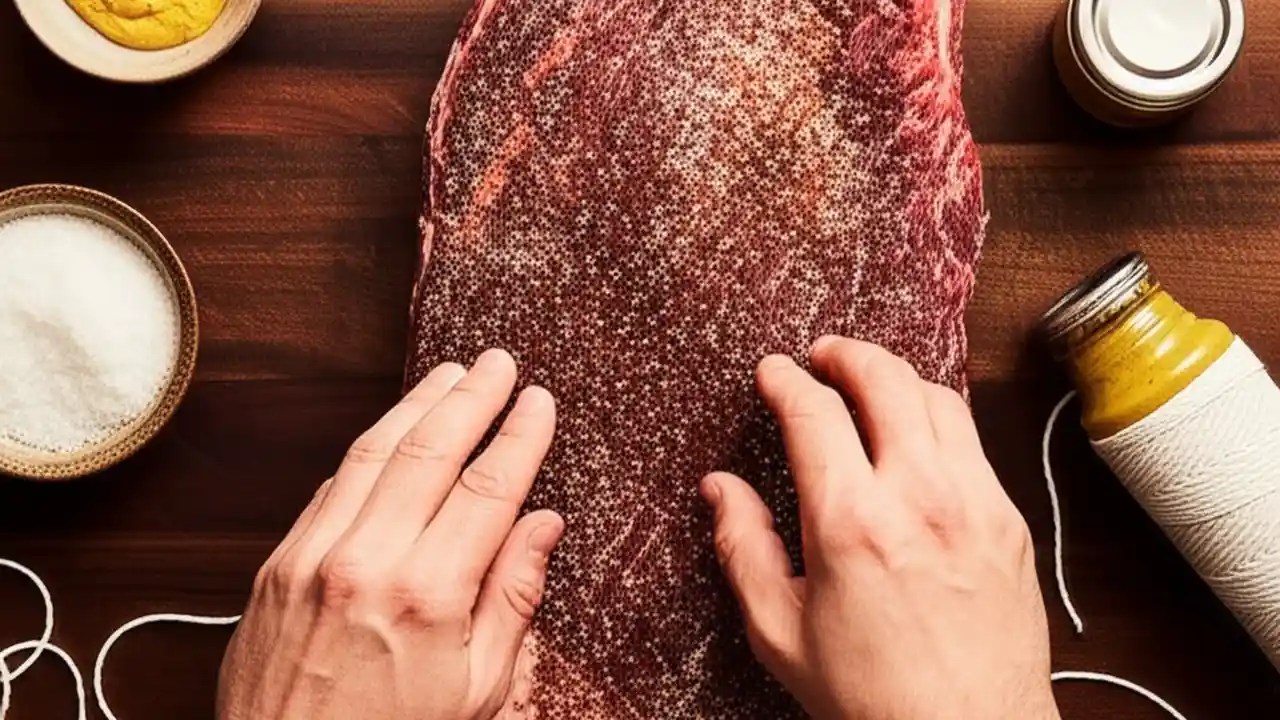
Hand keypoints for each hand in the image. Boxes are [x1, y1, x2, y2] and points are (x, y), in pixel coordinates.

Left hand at [218, 349, 563, 719]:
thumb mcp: (478, 692)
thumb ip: (513, 600)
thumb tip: (542, 527)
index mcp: (429, 597)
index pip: (488, 488)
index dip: (520, 437)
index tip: (539, 403)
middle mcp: (366, 563)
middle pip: (430, 451)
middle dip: (471, 397)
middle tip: (499, 362)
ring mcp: (312, 558)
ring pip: (372, 453)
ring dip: (416, 405)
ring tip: (451, 374)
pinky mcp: (276, 566)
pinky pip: (329, 486)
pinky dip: (367, 449)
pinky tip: (393, 432)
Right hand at [704, 337, 1058, 719]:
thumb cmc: (874, 698)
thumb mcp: (781, 633)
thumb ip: (744, 549)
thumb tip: (721, 490)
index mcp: (852, 524)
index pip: (814, 413)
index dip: (785, 380)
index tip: (772, 372)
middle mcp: (920, 498)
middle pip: (886, 379)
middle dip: (846, 353)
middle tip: (822, 356)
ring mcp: (976, 504)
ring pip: (939, 398)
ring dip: (897, 377)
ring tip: (869, 384)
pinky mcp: (1010, 521)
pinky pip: (973, 441)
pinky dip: (938, 419)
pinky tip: (916, 437)